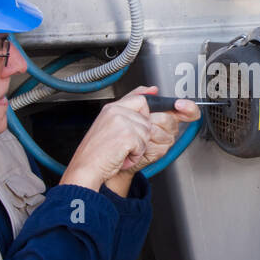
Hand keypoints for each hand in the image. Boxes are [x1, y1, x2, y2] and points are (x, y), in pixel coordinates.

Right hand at [59, 87, 198, 189]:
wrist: (85, 169)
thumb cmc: (97, 153)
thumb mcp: (112, 126)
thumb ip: (132, 107)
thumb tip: (153, 90)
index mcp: (113, 107)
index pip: (142, 98)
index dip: (160, 105)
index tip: (174, 108)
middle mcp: (117, 110)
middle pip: (152, 117)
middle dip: (149, 135)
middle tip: (130, 145)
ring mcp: (121, 121)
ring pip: (149, 133)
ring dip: (140, 147)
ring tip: (123, 151)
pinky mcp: (126, 134)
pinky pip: (144, 145)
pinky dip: (136, 155)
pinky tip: (123, 156)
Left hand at [122, 89, 199, 174]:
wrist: (119, 145)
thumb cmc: (125, 127)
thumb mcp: (129, 105)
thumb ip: (140, 94)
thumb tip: (152, 90)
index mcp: (167, 113)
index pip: (188, 111)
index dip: (189, 107)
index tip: (179, 104)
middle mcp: (169, 127)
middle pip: (169, 119)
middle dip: (153, 118)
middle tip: (142, 120)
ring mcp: (166, 140)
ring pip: (162, 132)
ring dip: (147, 130)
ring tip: (138, 131)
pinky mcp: (160, 151)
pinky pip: (156, 145)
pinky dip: (144, 141)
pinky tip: (139, 140)